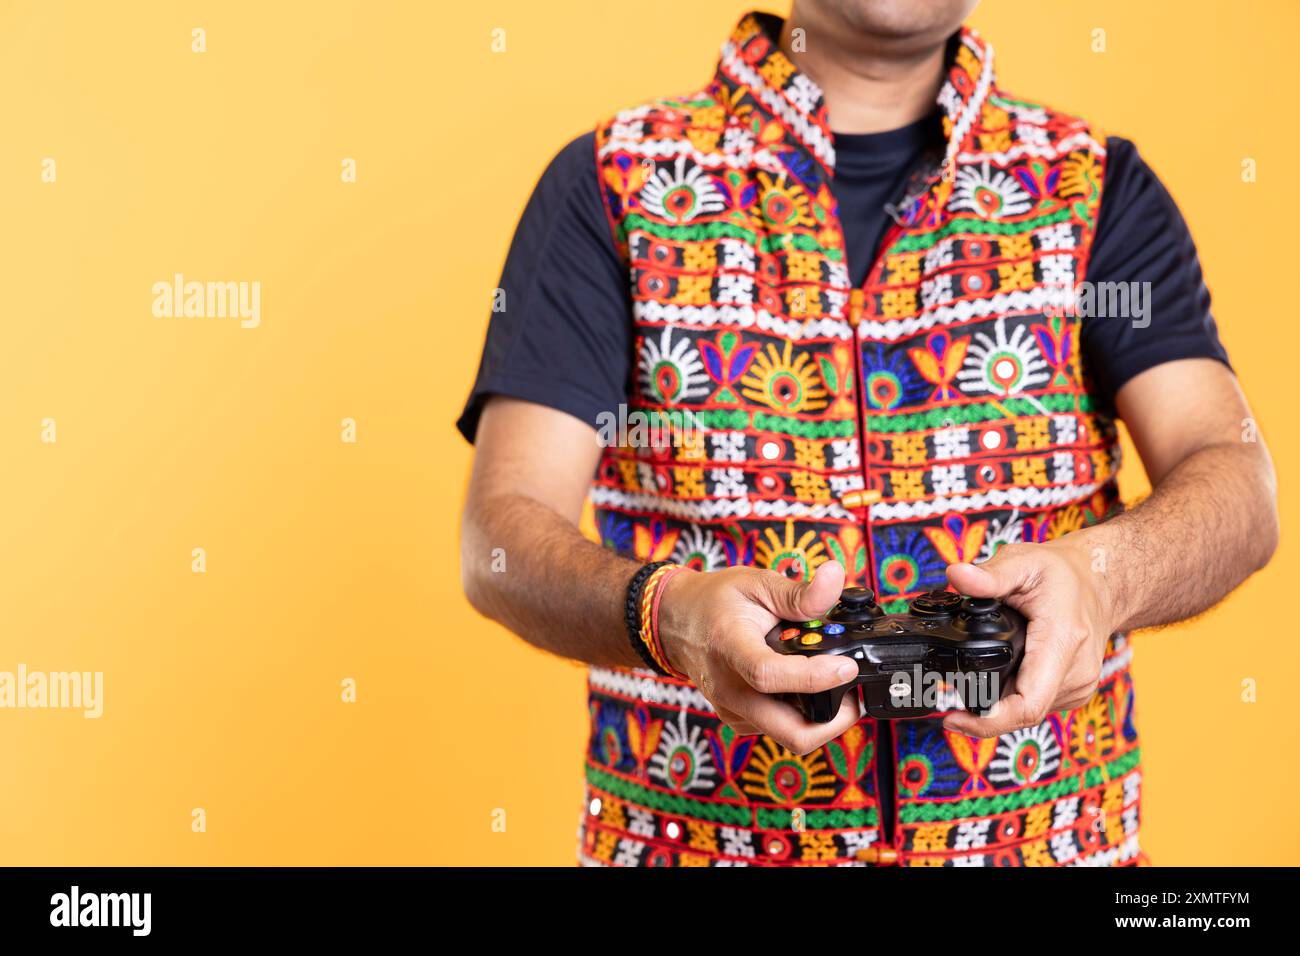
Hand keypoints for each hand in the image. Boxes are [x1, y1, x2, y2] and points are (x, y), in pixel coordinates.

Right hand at [657, 561, 859, 754]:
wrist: (676, 622)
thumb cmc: (715, 601)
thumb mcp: (757, 583)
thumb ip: (799, 592)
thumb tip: (835, 576)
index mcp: (730, 647)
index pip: (770, 675)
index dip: (815, 677)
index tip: (848, 666)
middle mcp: (729, 688)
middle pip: (789, 731)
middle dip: (834, 721)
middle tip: (854, 694)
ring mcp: (731, 709)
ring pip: (788, 736)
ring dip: (820, 719)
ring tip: (832, 685)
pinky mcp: (737, 719)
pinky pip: (777, 730)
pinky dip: (800, 716)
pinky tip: (805, 688)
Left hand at [942, 537, 1115, 738]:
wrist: (1103, 583)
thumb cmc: (1064, 574)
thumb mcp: (1025, 562)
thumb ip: (991, 574)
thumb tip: (956, 575)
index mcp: (1062, 643)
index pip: (1027, 704)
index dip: (988, 721)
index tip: (954, 719)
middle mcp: (1076, 672)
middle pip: (1021, 712)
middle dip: (982, 711)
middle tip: (946, 699)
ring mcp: (1079, 685)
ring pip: (1028, 711)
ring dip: (998, 705)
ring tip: (968, 684)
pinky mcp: (1076, 690)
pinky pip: (1038, 704)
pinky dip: (1013, 698)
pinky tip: (995, 680)